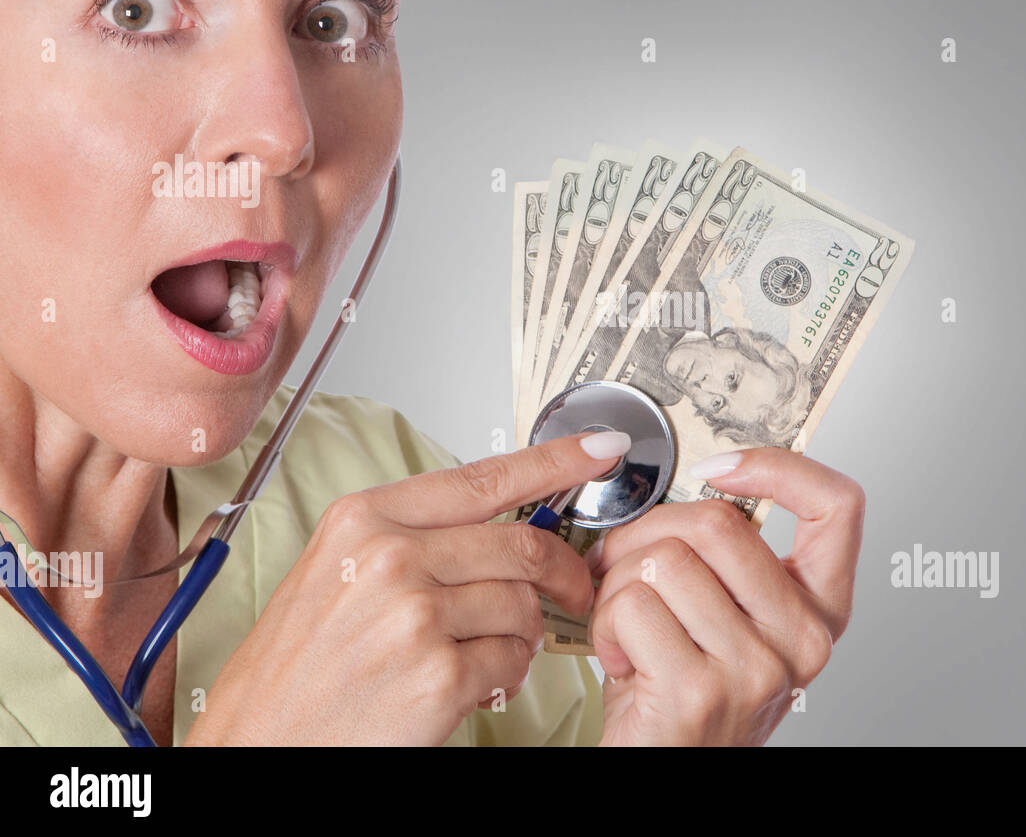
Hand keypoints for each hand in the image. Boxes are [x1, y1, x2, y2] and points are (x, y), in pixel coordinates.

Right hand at [184, 431, 627, 745]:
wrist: (258, 743)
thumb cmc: (298, 666)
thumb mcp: (337, 572)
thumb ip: (413, 537)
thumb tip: (500, 522)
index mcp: (364, 519)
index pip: (484, 477)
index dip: (556, 460)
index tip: (600, 449)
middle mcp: (389, 556)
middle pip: (522, 543)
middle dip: (562, 570)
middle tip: (574, 588)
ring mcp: (413, 615)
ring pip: (525, 604)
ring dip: (524, 633)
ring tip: (486, 651)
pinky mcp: (437, 674)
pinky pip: (513, 659)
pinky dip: (508, 674)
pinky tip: (473, 683)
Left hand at [589, 447, 864, 745]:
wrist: (662, 772)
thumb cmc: (681, 694)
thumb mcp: (727, 618)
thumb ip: (728, 558)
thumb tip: (691, 487)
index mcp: (818, 611)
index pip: (838, 506)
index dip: (778, 468)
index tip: (720, 470)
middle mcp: (801, 640)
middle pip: (717, 523)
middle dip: (647, 532)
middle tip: (626, 566)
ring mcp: (757, 668)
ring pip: (664, 561)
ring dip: (618, 587)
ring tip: (628, 628)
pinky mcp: (700, 690)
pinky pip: (631, 605)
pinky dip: (605, 625)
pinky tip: (623, 660)